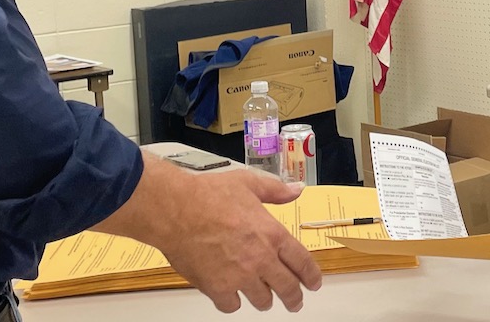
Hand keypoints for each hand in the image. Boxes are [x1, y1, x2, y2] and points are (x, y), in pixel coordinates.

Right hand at [95, 156, 322, 311]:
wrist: (176, 210)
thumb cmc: (208, 195)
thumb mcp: (248, 183)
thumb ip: (275, 190)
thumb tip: (296, 190)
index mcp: (272, 234)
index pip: (302, 262)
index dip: (311, 276)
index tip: (313, 283)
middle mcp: (260, 259)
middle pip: (287, 288)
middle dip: (294, 298)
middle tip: (295, 302)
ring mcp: (240, 277)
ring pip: (262, 301)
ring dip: (264, 300)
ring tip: (262, 298)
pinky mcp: (217, 288)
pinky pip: (232, 306)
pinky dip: (232, 302)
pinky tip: (230, 295)